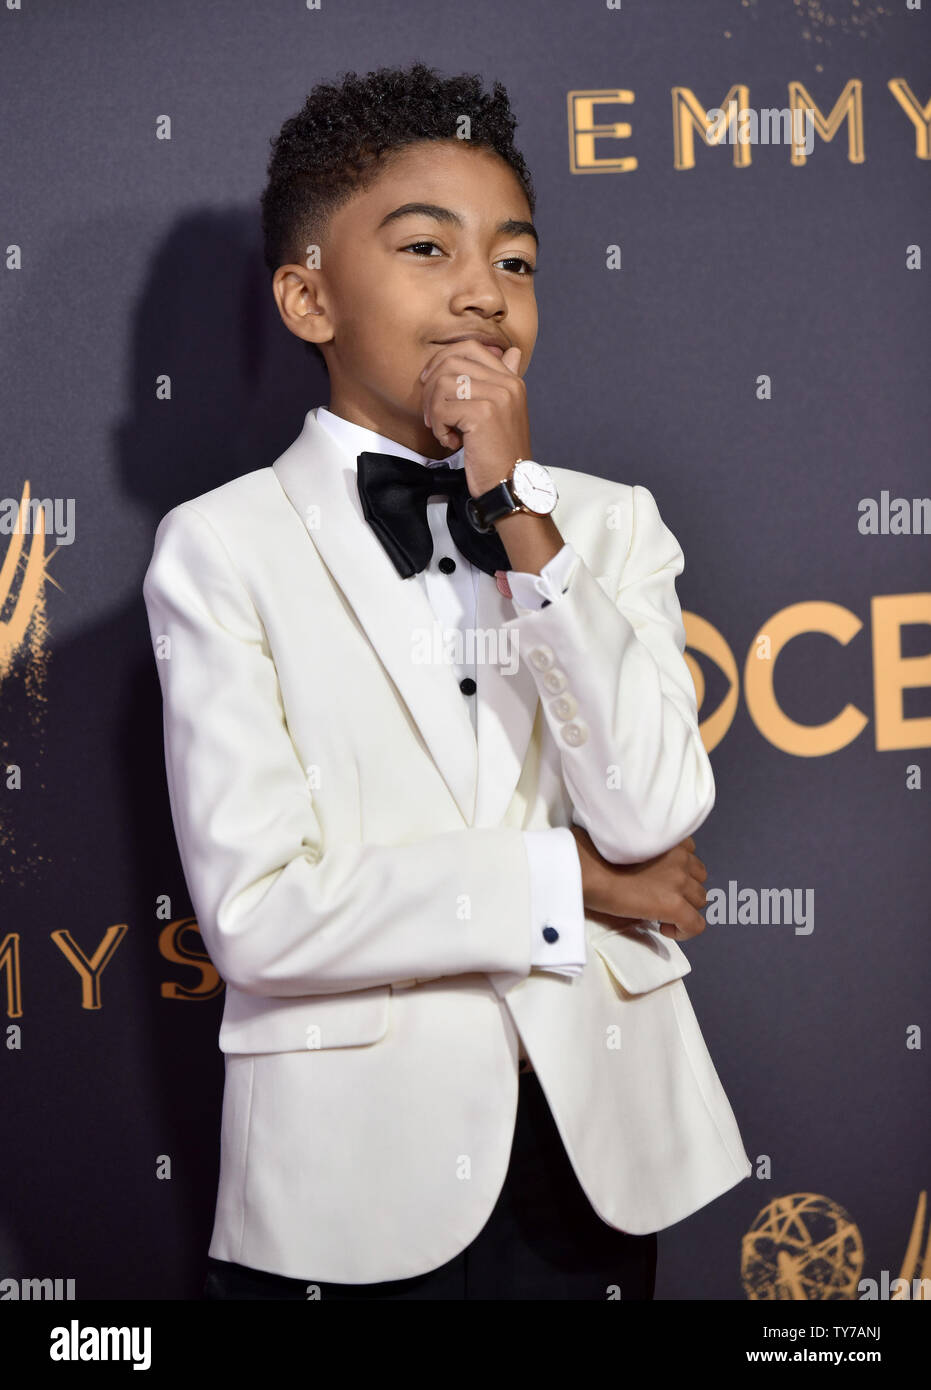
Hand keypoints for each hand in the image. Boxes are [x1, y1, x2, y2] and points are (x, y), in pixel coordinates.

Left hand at [419, 340, 530, 494]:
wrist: (511, 485)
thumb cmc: (501, 452)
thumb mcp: (506, 412)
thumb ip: (503, 381)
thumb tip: (513, 353)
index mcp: (511, 380)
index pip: (470, 348)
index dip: (442, 360)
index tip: (430, 381)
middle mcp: (507, 384)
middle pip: (452, 362)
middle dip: (431, 386)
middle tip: (433, 414)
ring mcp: (496, 397)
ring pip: (443, 384)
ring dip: (434, 410)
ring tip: (443, 430)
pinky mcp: (482, 414)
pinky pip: (442, 409)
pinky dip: (439, 428)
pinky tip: (452, 442)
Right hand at [568, 823, 708, 942]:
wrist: (586, 870)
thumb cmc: (593, 853)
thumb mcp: (627, 842)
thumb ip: (646, 849)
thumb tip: (646, 867)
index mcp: (669, 838)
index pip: (690, 853)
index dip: (678, 870)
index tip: (660, 880)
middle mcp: (679, 856)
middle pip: (698, 878)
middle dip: (683, 889)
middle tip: (659, 897)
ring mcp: (678, 881)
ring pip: (699, 899)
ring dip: (684, 906)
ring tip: (661, 913)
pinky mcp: (673, 905)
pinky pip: (695, 925)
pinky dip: (684, 930)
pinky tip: (664, 928)